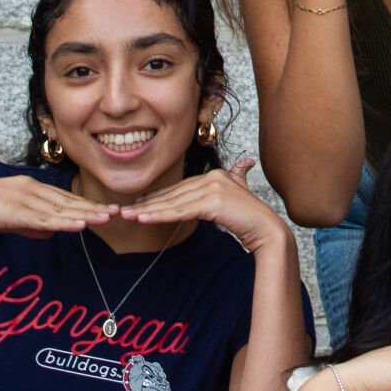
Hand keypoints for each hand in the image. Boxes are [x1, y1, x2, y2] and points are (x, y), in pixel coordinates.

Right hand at [0, 176, 114, 239]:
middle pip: (68, 201)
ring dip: (85, 214)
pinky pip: (44, 218)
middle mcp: (32, 189)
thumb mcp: (9, 217)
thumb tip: (51, 232)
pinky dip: (64, 221)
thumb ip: (30, 224)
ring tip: (106, 218)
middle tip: (116, 212)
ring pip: (61, 208)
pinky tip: (79, 225)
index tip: (105, 209)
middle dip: (93, 207)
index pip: (64, 197)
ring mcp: (25, 199)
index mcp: (31, 188)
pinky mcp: (16, 211)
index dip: (86, 204)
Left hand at [123, 160, 288, 253]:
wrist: (266, 228)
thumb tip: (246, 163)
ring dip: (148, 211)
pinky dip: (160, 215)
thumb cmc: (252, 215)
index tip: (139, 204)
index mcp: (215, 175)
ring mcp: (212, 189)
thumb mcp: (241, 190)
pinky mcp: (211, 203)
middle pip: (173, 194)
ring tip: (128, 216)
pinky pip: (180, 211)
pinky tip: (144, 219)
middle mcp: (212, 177)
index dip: (158, 196)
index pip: (180, 187)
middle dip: (147, 203)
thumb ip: (239, 175)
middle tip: (124, 211)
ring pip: (173, 203)